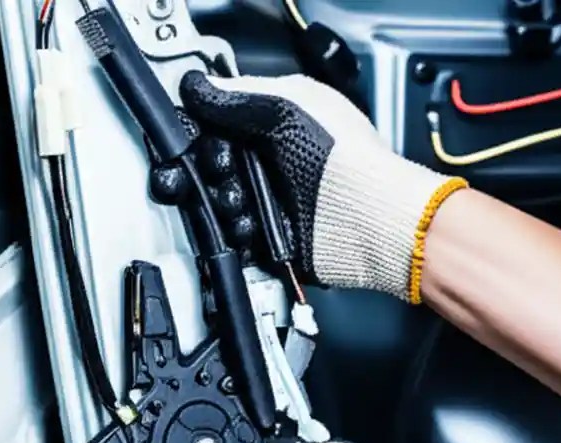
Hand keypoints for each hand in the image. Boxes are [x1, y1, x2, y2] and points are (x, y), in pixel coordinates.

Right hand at [179, 72, 455, 299]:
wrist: (368, 219)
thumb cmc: (343, 157)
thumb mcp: (287, 105)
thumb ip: (237, 94)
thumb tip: (196, 86)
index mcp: (277, 120)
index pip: (220, 119)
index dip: (202, 126)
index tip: (192, 132)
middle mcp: (272, 159)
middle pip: (213, 162)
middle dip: (210, 166)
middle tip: (224, 168)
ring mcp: (271, 199)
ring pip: (219, 200)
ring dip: (223, 200)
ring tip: (242, 199)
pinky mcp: (271, 238)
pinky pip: (234, 235)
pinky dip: (235, 232)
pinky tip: (250, 223)